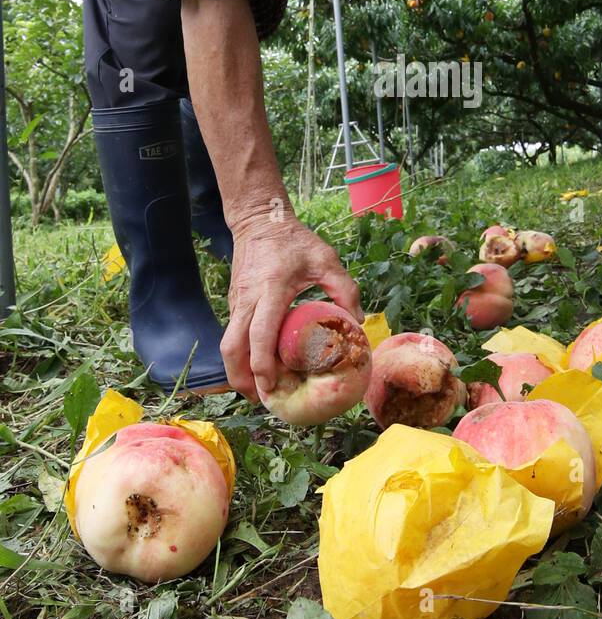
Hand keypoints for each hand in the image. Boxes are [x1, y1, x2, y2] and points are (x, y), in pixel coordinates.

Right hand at [221, 214, 363, 402]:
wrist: (260, 220)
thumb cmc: (295, 241)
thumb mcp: (325, 259)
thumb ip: (344, 289)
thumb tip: (357, 322)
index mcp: (270, 291)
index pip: (259, 334)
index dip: (262, 365)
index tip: (271, 386)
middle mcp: (247, 300)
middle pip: (231, 348)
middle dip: (241, 379)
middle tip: (262, 399)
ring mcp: (236, 302)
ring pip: (227, 345)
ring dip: (238, 371)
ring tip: (260, 390)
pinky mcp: (233, 303)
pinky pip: (232, 335)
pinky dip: (241, 354)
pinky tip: (261, 364)